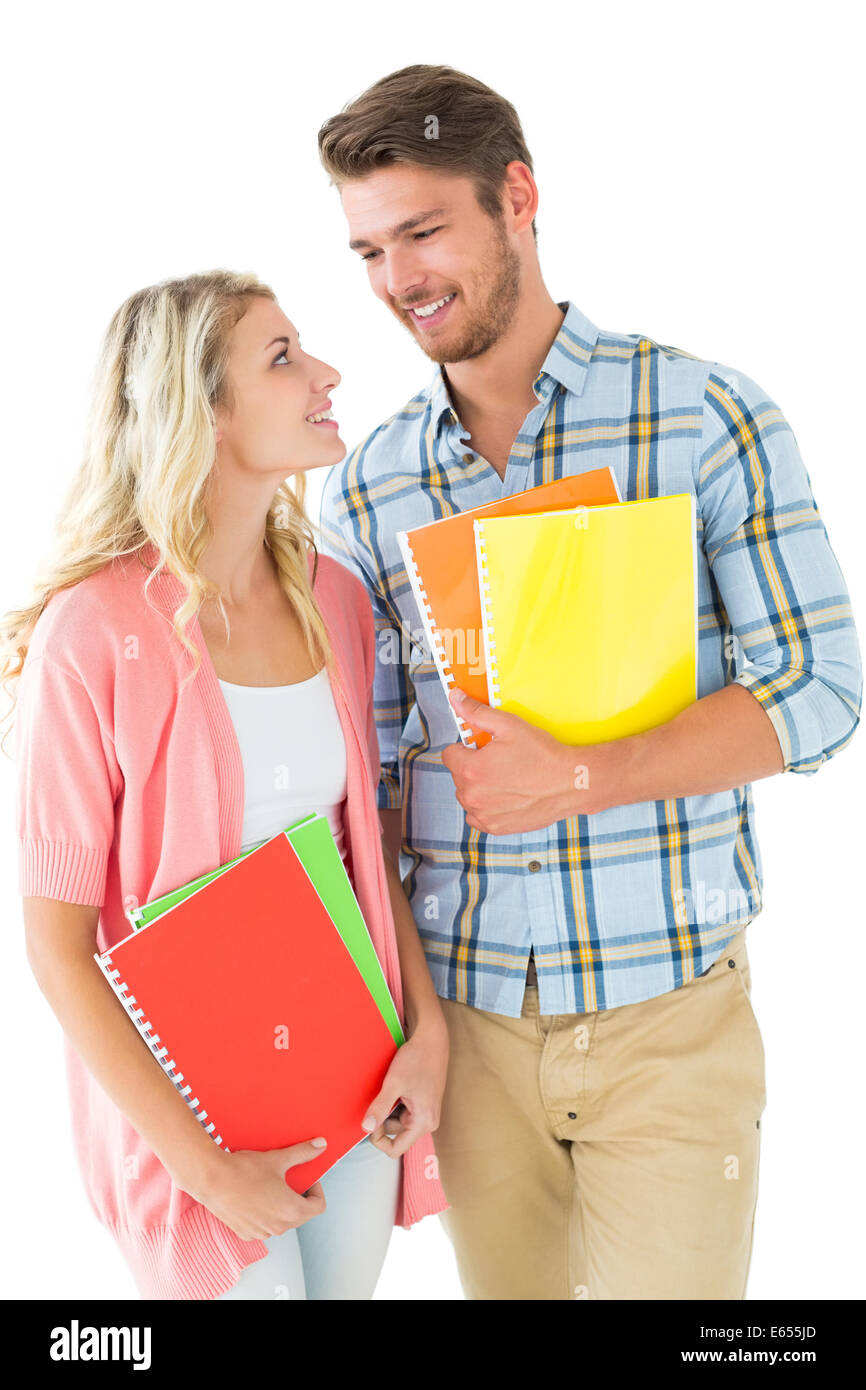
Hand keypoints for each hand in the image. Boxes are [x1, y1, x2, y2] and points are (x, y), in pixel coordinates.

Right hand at [187, 1138, 328, 1241]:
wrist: (211, 1179)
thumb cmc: (245, 1169)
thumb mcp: (278, 1158)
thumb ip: (303, 1153)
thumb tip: (321, 1145)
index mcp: (291, 1210)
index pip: (318, 1206)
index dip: (316, 1190)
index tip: (306, 1178)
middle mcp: (278, 1227)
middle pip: (301, 1215)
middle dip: (299, 1198)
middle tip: (289, 1180)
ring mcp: (260, 1233)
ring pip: (282, 1222)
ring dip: (281, 1208)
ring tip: (270, 1187)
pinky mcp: (245, 1233)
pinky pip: (263, 1227)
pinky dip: (264, 1215)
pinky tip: (255, 1197)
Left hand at [360, 1020, 448, 1157]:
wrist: (433, 1039)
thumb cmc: (416, 1059)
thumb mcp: (394, 1083)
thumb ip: (380, 1107)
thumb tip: (365, 1128)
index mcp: (423, 1122)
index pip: (396, 1149)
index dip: (378, 1139)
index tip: (370, 1120)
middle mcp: (428, 1121)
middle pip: (396, 1134)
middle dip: (383, 1119)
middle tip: (378, 1097)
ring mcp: (427, 1112)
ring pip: (399, 1121)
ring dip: (389, 1109)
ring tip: (389, 1088)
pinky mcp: (424, 1103)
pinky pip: (405, 1111)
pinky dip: (396, 1102)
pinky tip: (396, 1086)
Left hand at [442, 688, 610, 831]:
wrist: (569, 784)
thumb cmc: (541, 754)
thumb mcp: (509, 725)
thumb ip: (477, 712)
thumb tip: (455, 697)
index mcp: (470, 768)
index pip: (449, 754)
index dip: (466, 748)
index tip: (483, 748)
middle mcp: (471, 795)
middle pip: (457, 775)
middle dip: (472, 766)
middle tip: (499, 762)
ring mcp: (482, 814)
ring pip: (467, 796)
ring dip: (478, 787)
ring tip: (505, 779)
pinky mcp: (494, 828)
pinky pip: (477, 816)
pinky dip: (486, 807)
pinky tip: (505, 796)